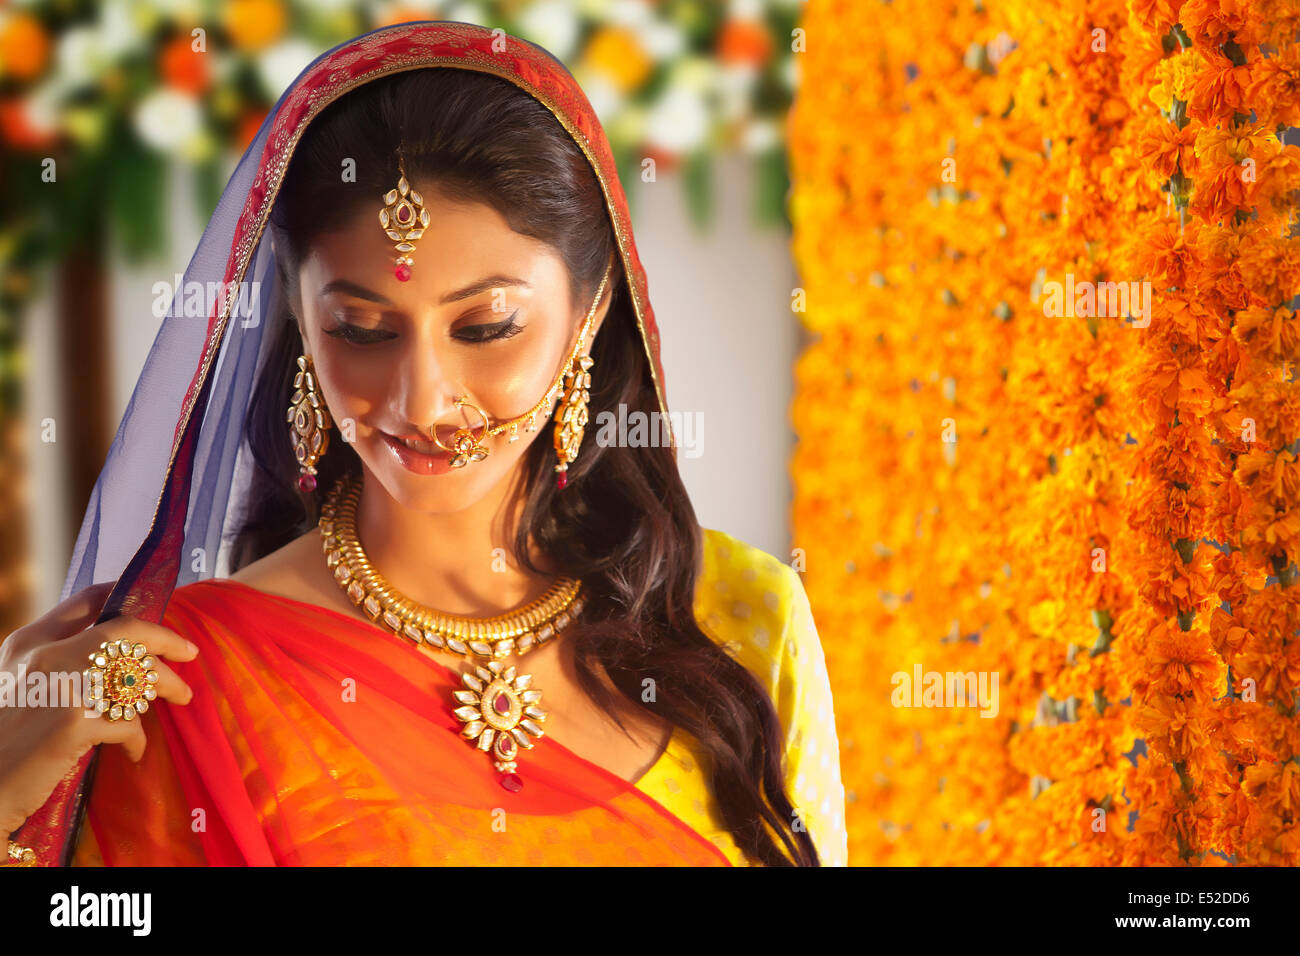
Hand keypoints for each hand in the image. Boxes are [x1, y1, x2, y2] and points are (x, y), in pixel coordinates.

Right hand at [0, 582, 198, 835]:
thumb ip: (53, 660)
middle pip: (125, 631)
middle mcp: (45, 657)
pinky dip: (137, 739)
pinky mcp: (74, 725)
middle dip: (166, 640)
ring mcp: (62, 689)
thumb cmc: (3, 737)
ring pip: (136, 674)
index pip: (85, 601)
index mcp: (28, 642)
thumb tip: (112, 649)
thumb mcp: (17, 682)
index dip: (125, 595)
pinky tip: (136, 751)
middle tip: (190, 653)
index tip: (155, 601)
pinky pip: (127, 724)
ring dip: (167, 687)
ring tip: (181, 698)